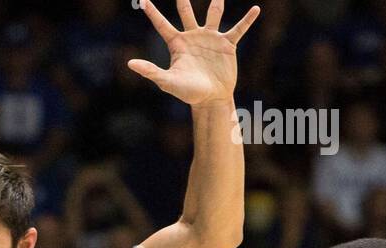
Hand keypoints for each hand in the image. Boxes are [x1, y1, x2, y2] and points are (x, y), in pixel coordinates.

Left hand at [129, 0, 258, 106]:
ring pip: (214, 14)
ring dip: (216, 3)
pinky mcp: (227, 45)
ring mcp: (211, 38)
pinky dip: (247, 20)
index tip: (143, 0)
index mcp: (178, 44)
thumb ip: (150, 71)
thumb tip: (130, 64)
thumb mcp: (168, 82)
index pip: (162, 24)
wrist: (211, 100)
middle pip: (186, 12)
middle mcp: (194, 37)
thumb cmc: (188, 93)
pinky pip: (238, 29)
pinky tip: (255, 10)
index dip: (153, 13)